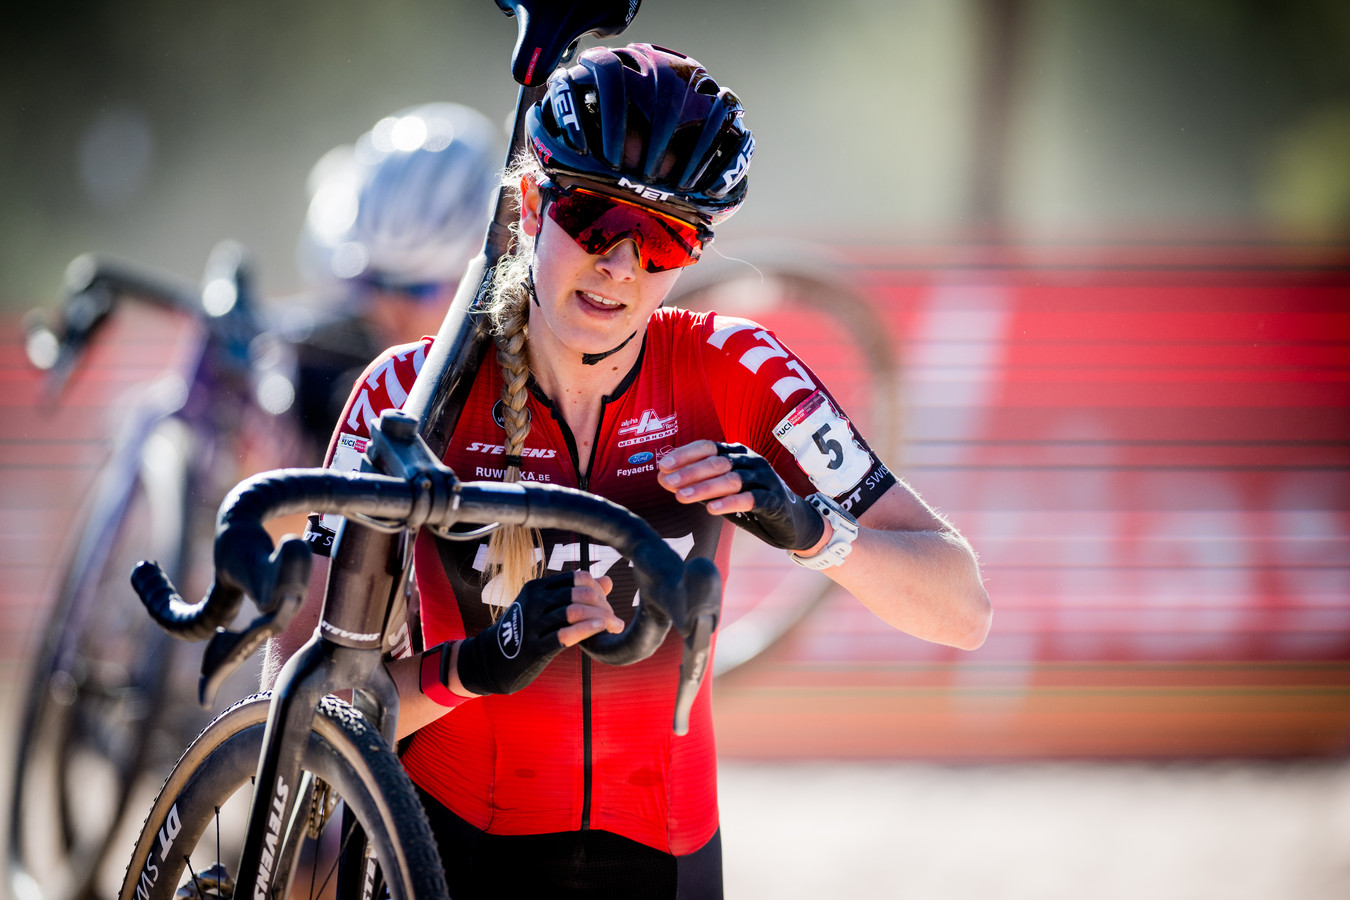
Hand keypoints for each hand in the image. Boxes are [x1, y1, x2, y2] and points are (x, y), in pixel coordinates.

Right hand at [455, 571, 620, 695]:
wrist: (491, 659)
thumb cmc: (525, 631)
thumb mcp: (544, 608)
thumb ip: (575, 594)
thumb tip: (607, 581)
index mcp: (537, 588)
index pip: (577, 578)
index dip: (598, 589)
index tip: (608, 605)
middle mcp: (534, 602)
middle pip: (579, 593)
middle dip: (603, 605)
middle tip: (615, 619)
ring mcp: (532, 624)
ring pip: (575, 612)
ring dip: (602, 619)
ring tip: (616, 626)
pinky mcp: (533, 648)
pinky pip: (564, 635)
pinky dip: (587, 629)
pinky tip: (602, 629)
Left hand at [658, 440, 824, 550]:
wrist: (790, 521)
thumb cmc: (751, 501)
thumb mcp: (722, 490)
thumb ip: (697, 483)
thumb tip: (663, 478)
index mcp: (737, 453)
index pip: (708, 447)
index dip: (685, 455)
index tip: (663, 466)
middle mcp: (751, 461)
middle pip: (717, 462)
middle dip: (689, 472)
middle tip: (667, 483)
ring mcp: (765, 479)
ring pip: (731, 479)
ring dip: (703, 488)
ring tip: (681, 497)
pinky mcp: (774, 500)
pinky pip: (751, 499)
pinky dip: (729, 502)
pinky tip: (711, 509)